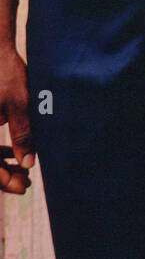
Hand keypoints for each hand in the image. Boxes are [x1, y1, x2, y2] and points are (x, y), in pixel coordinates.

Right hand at [0, 45, 33, 193]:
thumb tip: (28, 165)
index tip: (22, 186)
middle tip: (25, 185)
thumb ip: (23, 134)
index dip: (2, 180)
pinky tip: (16, 155)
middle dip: (2, 176)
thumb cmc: (4, 72)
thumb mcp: (18, 103)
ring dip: (0, 166)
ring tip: (24, 175)